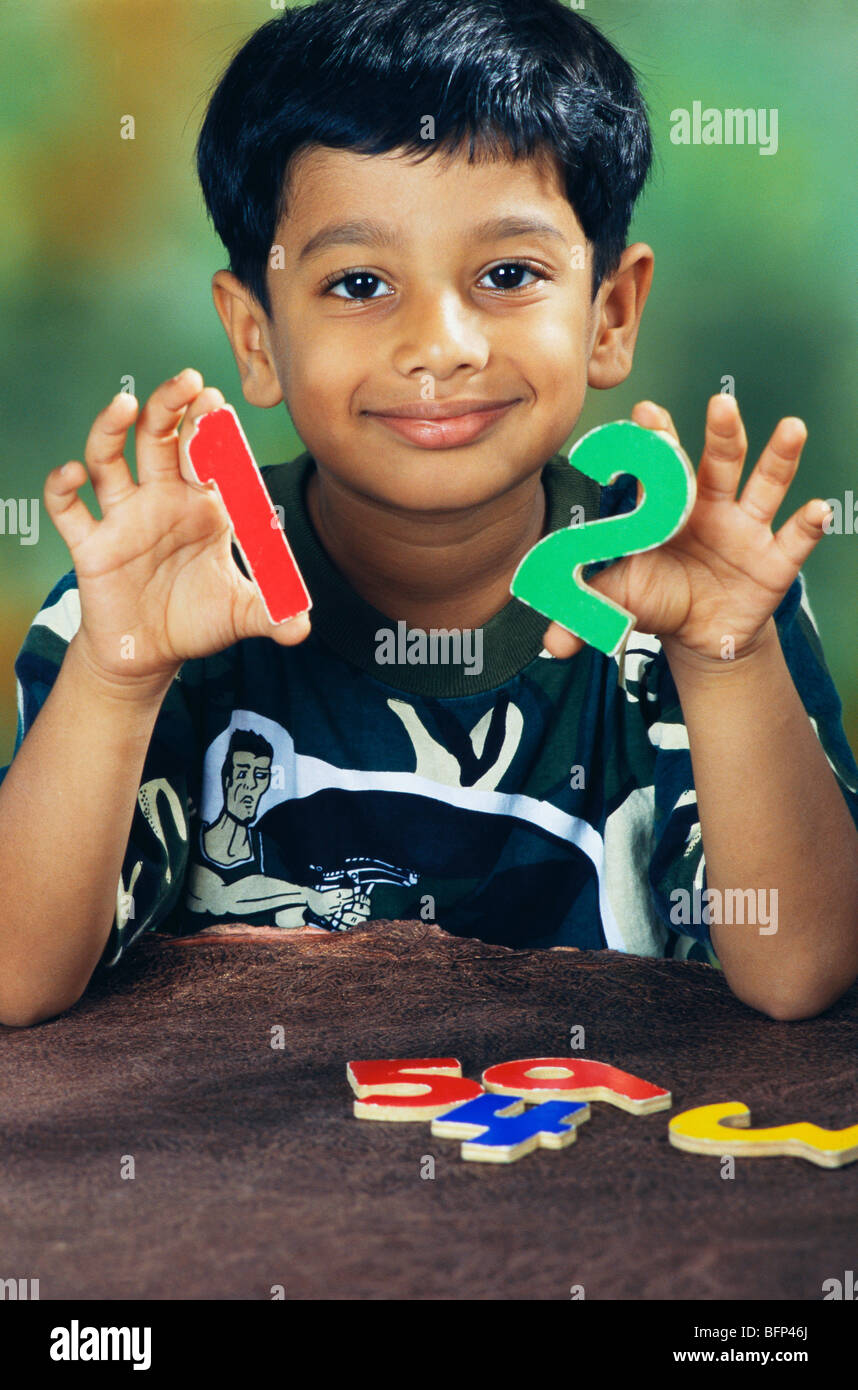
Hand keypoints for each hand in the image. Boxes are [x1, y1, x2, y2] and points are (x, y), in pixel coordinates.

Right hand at [44, 370, 310, 690]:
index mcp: (202, 506)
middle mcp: (161, 500)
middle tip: (188, 382)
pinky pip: (70, 509)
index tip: (220, 406)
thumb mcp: (241, 615)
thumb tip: (303, 628)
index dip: (213, 431)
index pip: (208, 456)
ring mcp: (124, 518)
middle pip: (160, 438)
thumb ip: (274, 613)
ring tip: (125, 405)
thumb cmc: (196, 620)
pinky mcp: (92, 546)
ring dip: (112, 429)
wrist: (150, 652)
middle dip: (172, 407)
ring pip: (110, 459)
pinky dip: (64, 488)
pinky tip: (71, 473)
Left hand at [542, 395, 830, 664]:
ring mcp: (745, 529)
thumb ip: (584, 613)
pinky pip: (795, 540)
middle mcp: (710, 507)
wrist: (698, 634)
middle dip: (721, 434)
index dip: (655, 443)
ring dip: (779, 458)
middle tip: (722, 405)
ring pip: (764, 486)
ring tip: (791, 428)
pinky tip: (817, 508)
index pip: (662, 471)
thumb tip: (550, 643)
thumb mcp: (618, 603)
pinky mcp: (773, 560)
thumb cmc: (656, 598)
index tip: (646, 414)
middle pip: (718, 464)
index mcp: (668, 508)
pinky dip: (808, 525)